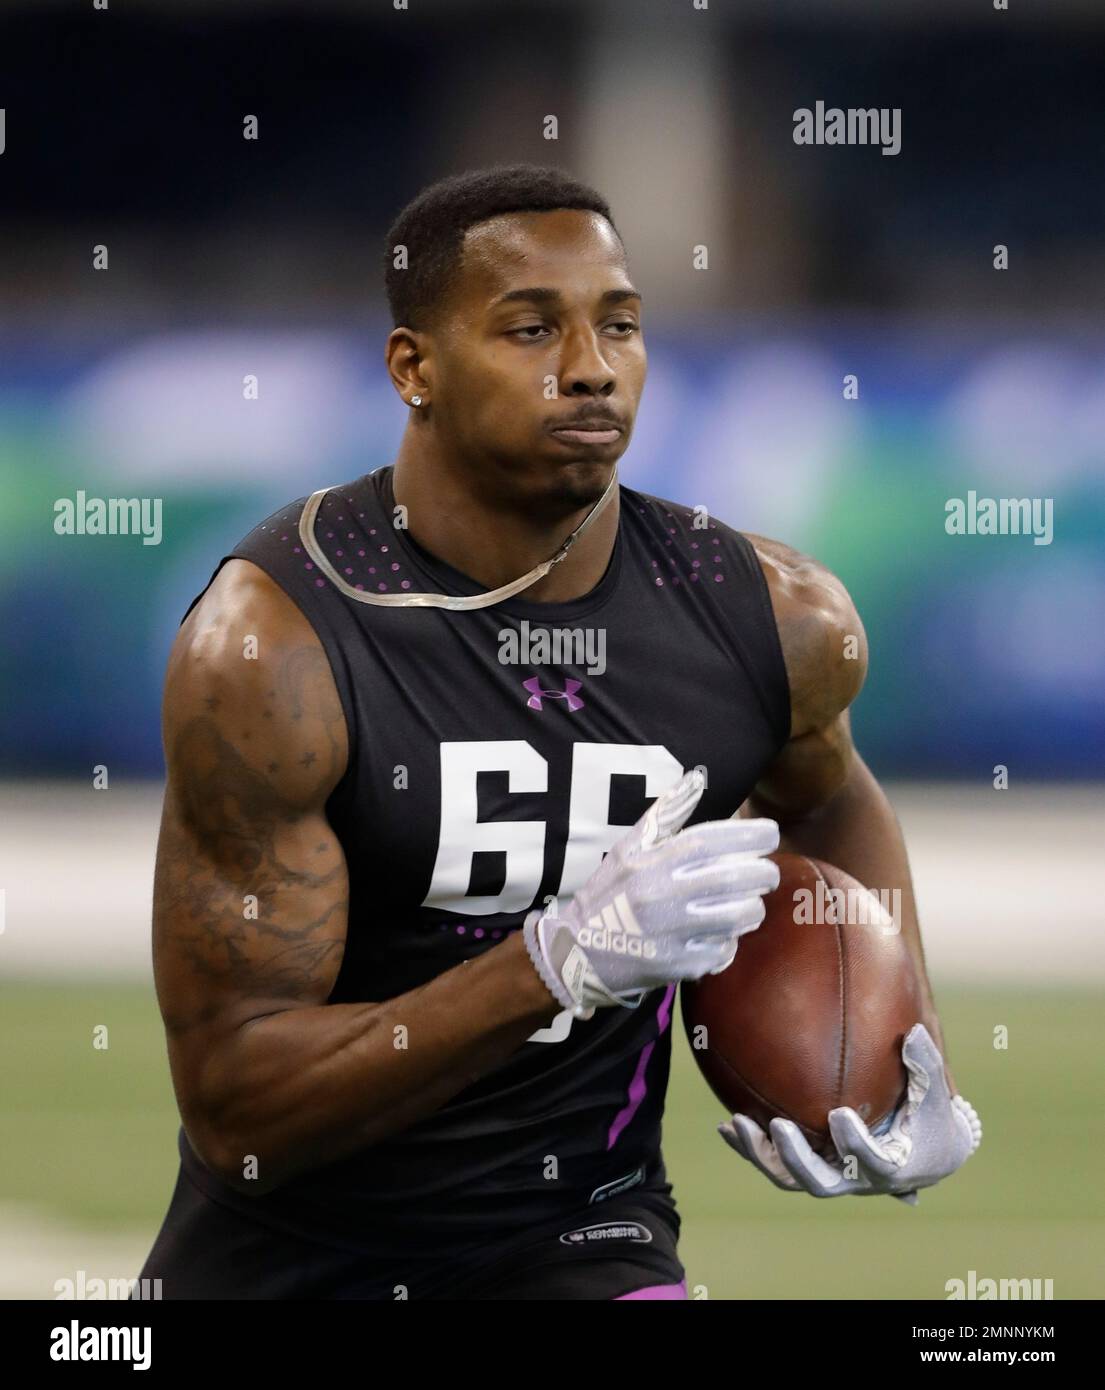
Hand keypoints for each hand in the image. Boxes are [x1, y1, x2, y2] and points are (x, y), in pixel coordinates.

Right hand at [523, 769, 779, 1018]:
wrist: (577, 952)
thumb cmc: (609, 894)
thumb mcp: (628, 848)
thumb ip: (665, 814)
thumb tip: (697, 778)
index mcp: (652, 861)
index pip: (712, 840)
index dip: (749, 835)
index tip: (770, 834)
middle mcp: (662, 894)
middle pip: (733, 878)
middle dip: (763, 873)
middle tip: (767, 873)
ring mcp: (670, 933)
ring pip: (737, 917)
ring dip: (753, 908)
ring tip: (748, 904)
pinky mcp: (676, 966)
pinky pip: (723, 951)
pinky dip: (730, 943)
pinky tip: (721, 936)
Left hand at [718, 1023, 981, 1202]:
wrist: (922, 1153)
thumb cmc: (928, 1119)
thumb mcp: (932, 1095)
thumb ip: (925, 1066)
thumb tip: (913, 1032)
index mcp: (890, 1168)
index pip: (871, 1162)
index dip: (854, 1143)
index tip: (839, 1115)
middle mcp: (854, 1181)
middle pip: (820, 1181)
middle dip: (795, 1157)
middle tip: (778, 1126)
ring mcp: (828, 1176)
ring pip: (788, 1177)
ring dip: (761, 1154)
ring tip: (737, 1123)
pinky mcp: (807, 1168)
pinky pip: (773, 1163)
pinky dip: (750, 1147)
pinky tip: (726, 1125)